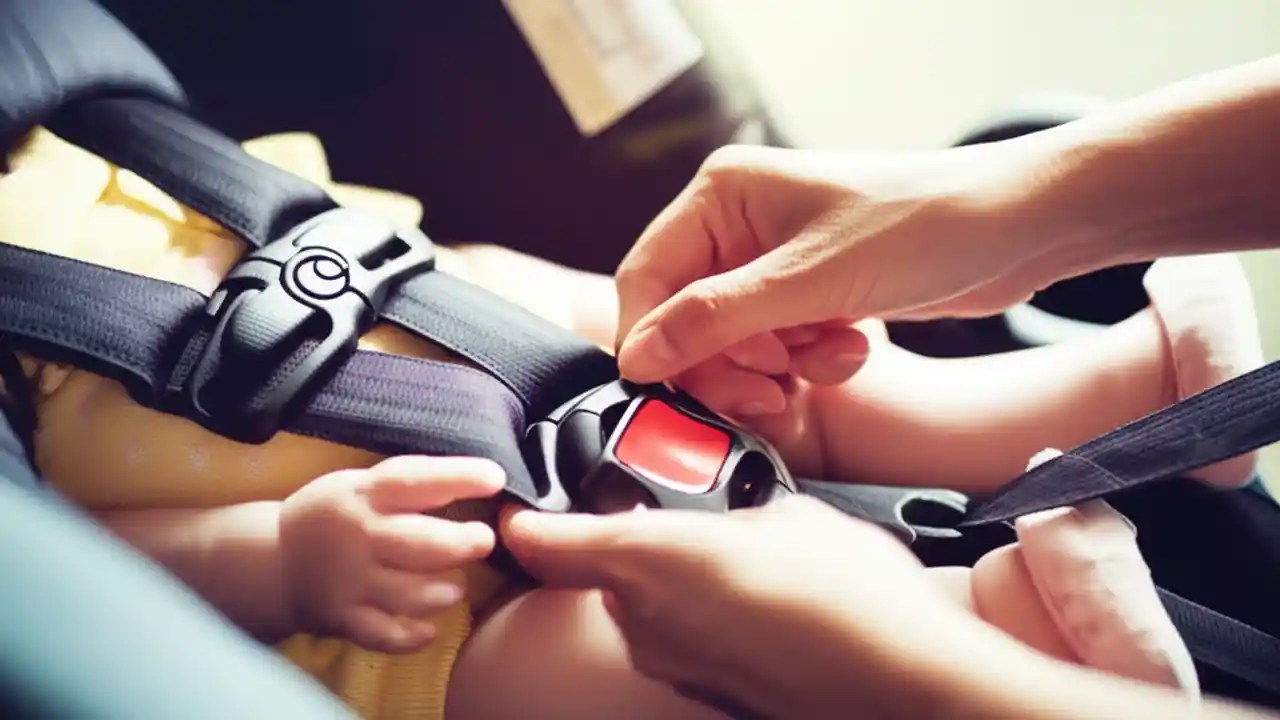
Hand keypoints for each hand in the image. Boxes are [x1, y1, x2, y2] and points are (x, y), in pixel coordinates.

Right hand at [279, 455, 503, 652]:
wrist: (276, 561)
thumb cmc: (339, 514)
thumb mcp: (363, 484)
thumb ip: (413, 486)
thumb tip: (483, 479)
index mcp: (364, 494)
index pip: (415, 480)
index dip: (458, 477)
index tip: (496, 477)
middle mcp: (358, 536)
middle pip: (419, 543)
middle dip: (461, 543)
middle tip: (483, 540)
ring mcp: (349, 580)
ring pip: (407, 593)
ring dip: (439, 593)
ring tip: (453, 588)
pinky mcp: (342, 617)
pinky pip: (383, 634)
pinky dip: (410, 636)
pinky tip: (428, 629)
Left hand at [500, 495, 988, 719]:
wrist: (902, 676)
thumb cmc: (847, 589)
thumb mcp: (788, 513)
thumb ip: (734, 512)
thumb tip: (732, 519)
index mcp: (647, 558)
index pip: (543, 543)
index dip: (523, 523)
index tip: (519, 508)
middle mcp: (643, 617)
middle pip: (598, 574)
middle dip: (626, 546)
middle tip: (676, 519)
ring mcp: (671, 663)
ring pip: (640, 610)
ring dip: (669, 585)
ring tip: (734, 565)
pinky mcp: (702, 693)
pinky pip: (678, 642)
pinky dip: (699, 621)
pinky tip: (756, 607)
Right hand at [613, 143, 1068, 391]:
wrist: (1017, 228)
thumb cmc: (922, 225)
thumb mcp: (808, 280)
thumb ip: (713, 320)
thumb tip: (637, 358)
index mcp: (723, 195)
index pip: (648, 279)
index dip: (656, 343)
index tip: (673, 393)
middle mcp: (740, 225)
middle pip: (686, 320)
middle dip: (727, 364)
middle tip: (769, 391)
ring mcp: (775, 261)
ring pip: (733, 344)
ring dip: (778, 367)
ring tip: (828, 356)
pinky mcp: (810, 293)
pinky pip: (779, 348)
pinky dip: (809, 361)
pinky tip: (853, 346)